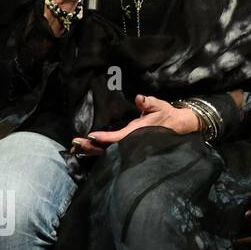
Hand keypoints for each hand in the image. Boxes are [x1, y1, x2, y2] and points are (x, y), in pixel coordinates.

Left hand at [71, 93, 198, 155]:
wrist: (176, 125)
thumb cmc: (165, 114)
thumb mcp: (159, 106)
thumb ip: (149, 103)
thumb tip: (140, 98)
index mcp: (136, 132)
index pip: (119, 137)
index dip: (105, 138)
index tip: (91, 136)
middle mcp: (130, 141)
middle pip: (109, 148)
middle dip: (92, 147)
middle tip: (75, 144)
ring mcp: (127, 144)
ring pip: (107, 151)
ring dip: (91, 150)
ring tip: (74, 148)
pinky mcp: (125, 144)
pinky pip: (109, 149)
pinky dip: (95, 150)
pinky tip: (82, 150)